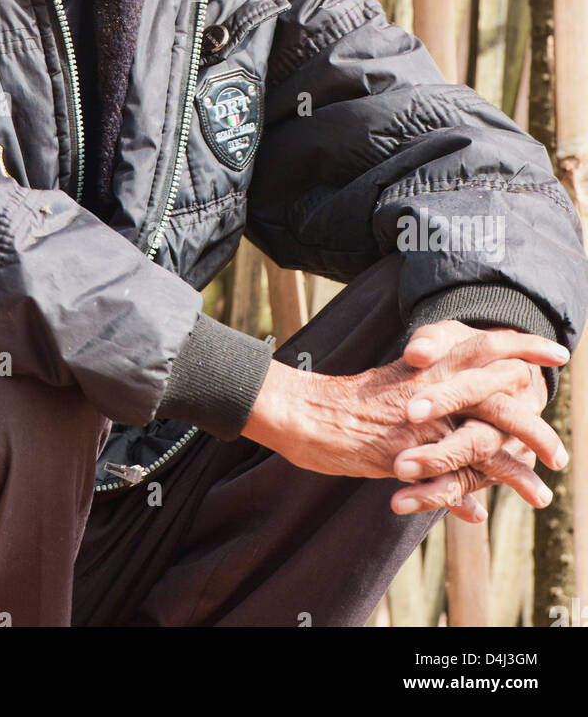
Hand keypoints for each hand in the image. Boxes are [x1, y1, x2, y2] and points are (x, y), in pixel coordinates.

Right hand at [241, 327, 567, 519]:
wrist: (301, 409)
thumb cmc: (344, 402)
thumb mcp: (393, 389)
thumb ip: (428, 397)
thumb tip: (448, 393)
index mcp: (429, 367)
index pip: (484, 346)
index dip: (522, 347)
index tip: (557, 352)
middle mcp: (430, 390)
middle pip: (496, 399)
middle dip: (533, 425)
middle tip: (560, 453)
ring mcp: (418, 422)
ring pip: (479, 443)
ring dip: (513, 471)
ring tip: (541, 495)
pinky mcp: (402, 453)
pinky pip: (444, 476)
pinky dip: (464, 497)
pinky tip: (478, 515)